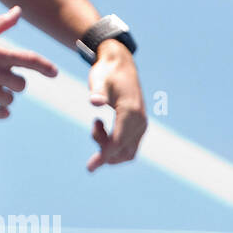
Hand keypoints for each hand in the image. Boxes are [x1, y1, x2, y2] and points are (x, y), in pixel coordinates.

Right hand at [0, 6, 56, 117]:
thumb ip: (1, 24)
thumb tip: (18, 10)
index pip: (28, 59)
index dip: (44, 66)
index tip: (54, 73)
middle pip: (21, 84)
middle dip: (14, 82)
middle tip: (2, 79)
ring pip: (10, 99)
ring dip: (5, 96)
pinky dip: (1, 111)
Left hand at [86, 40, 146, 171]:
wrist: (120, 65)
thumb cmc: (107, 73)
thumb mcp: (99, 79)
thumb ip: (97, 91)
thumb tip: (94, 102)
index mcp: (131, 111)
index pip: (119, 141)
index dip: (104, 155)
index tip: (90, 167)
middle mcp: (140, 120)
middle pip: (124, 151)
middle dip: (105, 151)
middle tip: (93, 128)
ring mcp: (141, 124)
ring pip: (127, 151)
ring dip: (108, 147)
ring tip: (96, 125)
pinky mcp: (139, 126)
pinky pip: (128, 146)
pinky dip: (113, 144)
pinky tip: (101, 126)